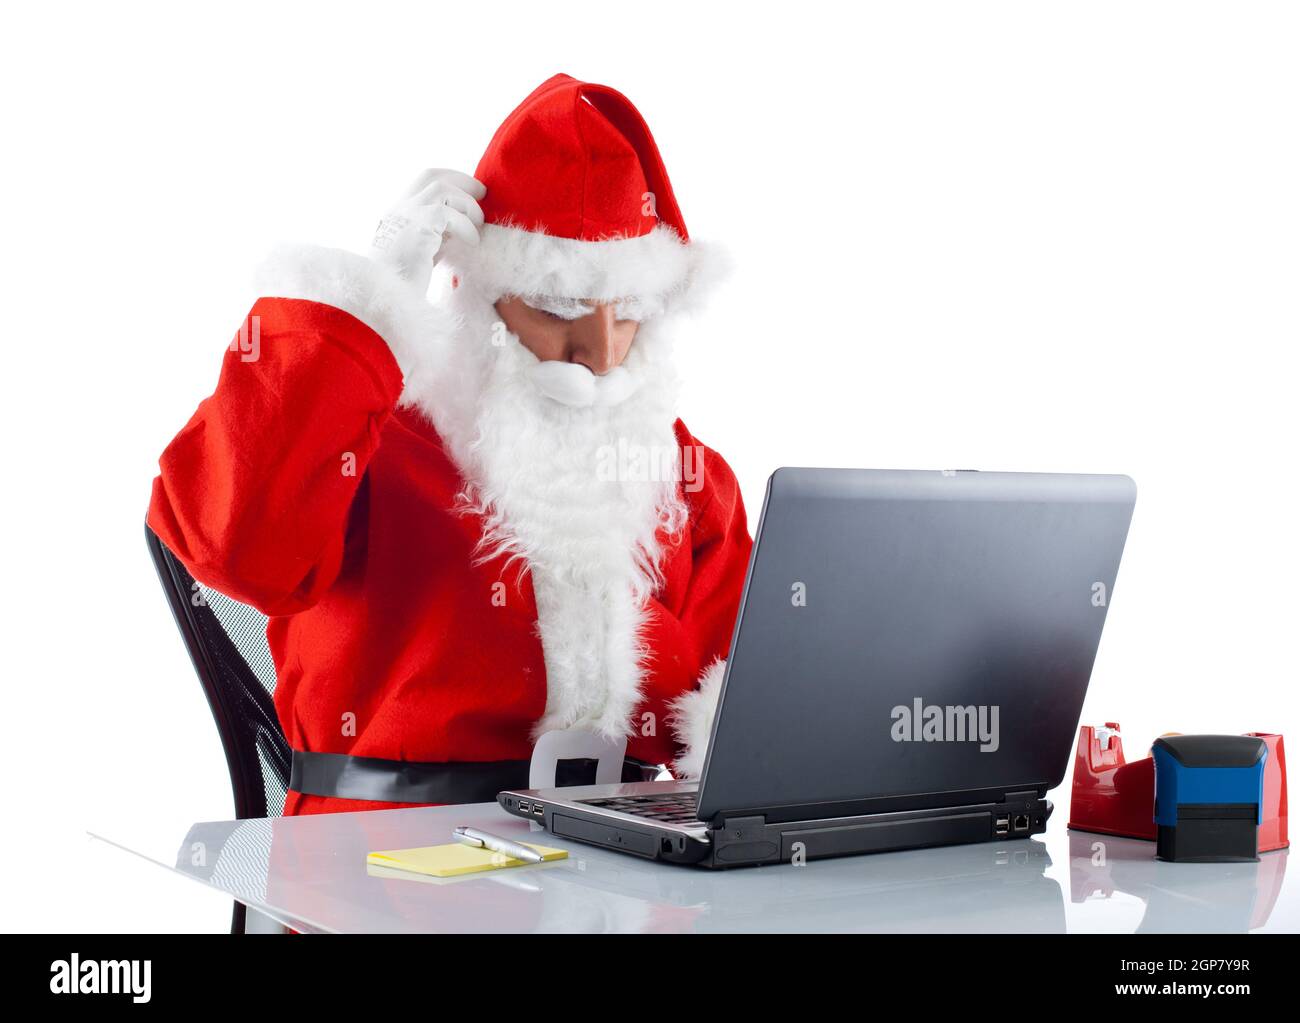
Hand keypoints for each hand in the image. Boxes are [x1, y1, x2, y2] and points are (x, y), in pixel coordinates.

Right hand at [369, 168, 484, 294]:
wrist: (385, 302)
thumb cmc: (404, 287)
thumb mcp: (421, 254)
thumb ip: (435, 237)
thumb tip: (462, 227)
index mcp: (396, 215)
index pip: (422, 183)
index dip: (449, 181)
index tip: (469, 193)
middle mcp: (397, 210)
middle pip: (431, 176)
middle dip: (462, 180)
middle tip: (483, 193)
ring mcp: (405, 216)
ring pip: (443, 188)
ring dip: (467, 204)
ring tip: (478, 225)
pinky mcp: (417, 228)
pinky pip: (449, 214)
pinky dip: (466, 226)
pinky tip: (472, 242)